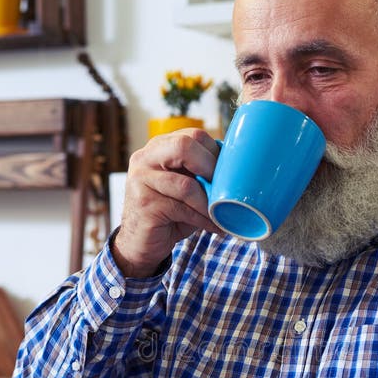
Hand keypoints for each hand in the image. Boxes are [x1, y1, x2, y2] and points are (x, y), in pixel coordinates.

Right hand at [112, 128, 220, 277]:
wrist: (141, 242)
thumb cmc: (170, 213)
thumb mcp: (186, 187)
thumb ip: (201, 174)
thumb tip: (237, 170)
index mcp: (159, 147)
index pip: (193, 135)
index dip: (215, 152)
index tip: (229, 173)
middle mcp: (145, 158)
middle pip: (184, 146)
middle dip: (211, 168)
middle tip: (225, 189)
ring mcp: (140, 180)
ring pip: (186, 185)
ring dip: (209, 203)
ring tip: (223, 214)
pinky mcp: (144, 204)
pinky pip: (182, 209)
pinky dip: (203, 219)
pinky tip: (214, 226)